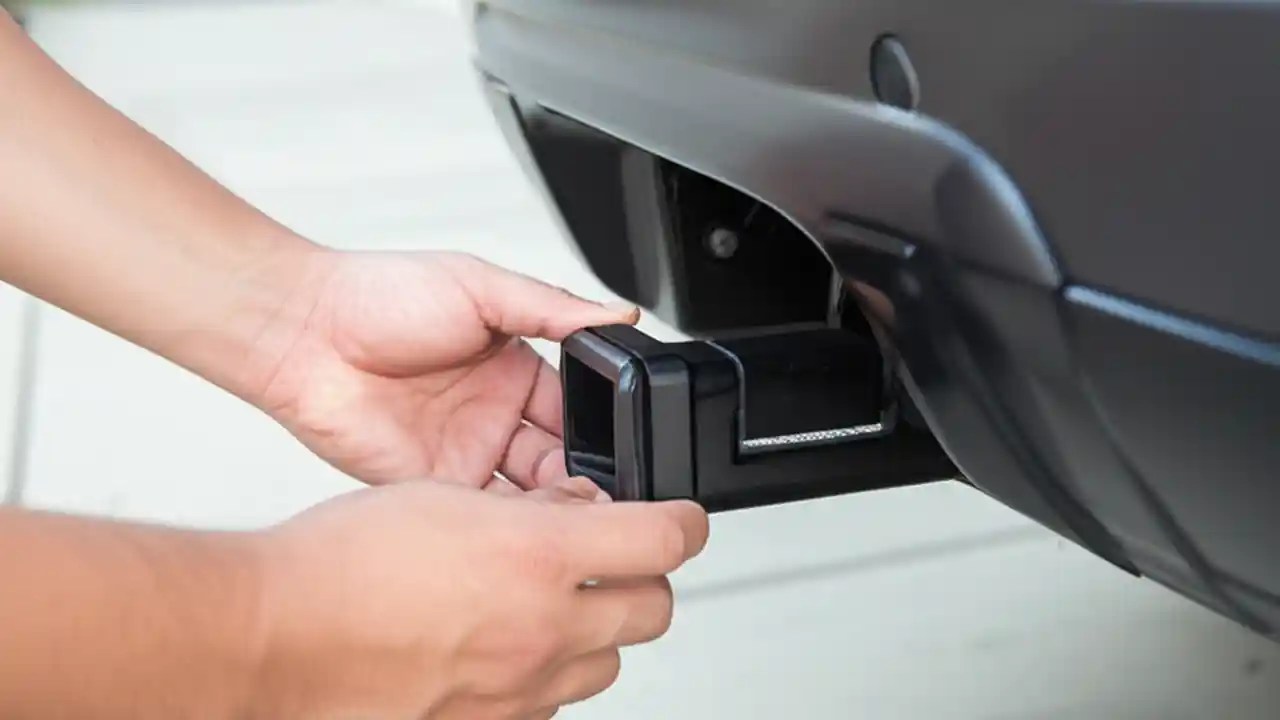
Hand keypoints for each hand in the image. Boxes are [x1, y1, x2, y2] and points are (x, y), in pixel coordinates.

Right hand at [253, 482, 709, 718]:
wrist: (271, 638)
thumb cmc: (339, 565)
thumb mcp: (445, 498)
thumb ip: (527, 508)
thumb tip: (574, 507)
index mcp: (538, 557)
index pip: (665, 539)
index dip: (684, 522)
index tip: (681, 519)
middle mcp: (542, 630)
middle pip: (653, 609)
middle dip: (642, 579)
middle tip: (612, 560)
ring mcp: (520, 690)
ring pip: (607, 664)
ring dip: (594, 632)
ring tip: (544, 606)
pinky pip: (551, 705)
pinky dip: (546, 676)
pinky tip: (502, 650)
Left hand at [254, 251, 637, 489]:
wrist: (304, 331)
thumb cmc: (378, 296)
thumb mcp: (482, 286)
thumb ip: (553, 308)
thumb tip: (619, 312)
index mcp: (512, 365)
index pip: (576, 406)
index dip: (603, 427)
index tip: (629, 443)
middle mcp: (492, 412)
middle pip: (561, 457)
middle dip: (588, 474)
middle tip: (612, 488)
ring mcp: (463, 451)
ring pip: (529, 494)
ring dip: (556, 504)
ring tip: (582, 509)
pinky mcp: (430, 486)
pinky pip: (482, 515)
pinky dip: (511, 523)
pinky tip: (533, 521)